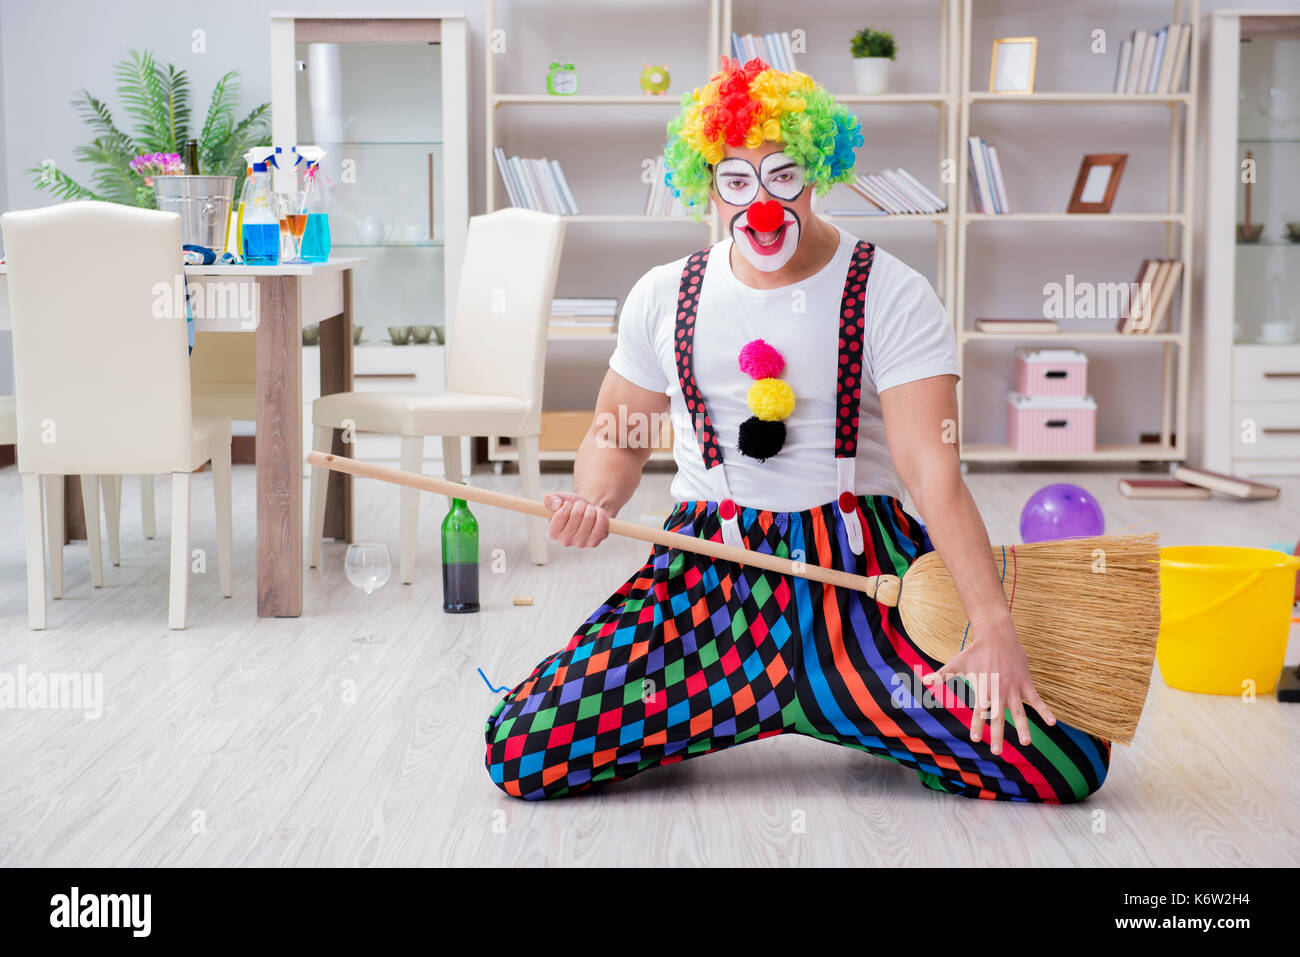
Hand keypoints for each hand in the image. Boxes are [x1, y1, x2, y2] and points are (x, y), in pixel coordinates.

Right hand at [545, 493, 609, 547]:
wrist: (587, 513)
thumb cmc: (571, 507)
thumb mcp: (559, 499)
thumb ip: (550, 499)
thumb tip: (557, 504)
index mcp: (553, 532)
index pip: (562, 513)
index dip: (568, 504)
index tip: (569, 505)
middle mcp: (565, 541)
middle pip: (577, 514)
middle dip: (580, 504)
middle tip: (580, 507)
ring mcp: (580, 544)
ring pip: (590, 517)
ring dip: (591, 508)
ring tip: (588, 510)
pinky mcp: (594, 543)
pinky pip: (601, 523)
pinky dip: (601, 514)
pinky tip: (597, 514)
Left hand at [920, 612, 1055, 754]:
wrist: (997, 635)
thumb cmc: (975, 651)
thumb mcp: (956, 663)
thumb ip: (941, 675)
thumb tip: (923, 680)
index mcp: (983, 688)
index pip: (979, 710)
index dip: (977, 724)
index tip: (975, 739)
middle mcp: (999, 690)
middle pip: (998, 716)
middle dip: (997, 734)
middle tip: (996, 751)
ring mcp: (1014, 687)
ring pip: (1019, 711)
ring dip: (1023, 728)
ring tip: (1025, 743)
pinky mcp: (1026, 683)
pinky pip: (1037, 700)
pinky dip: (1045, 711)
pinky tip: (1053, 724)